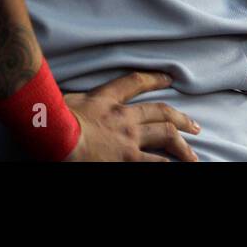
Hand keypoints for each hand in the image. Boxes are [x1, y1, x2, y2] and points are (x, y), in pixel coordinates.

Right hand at [63, 71, 201, 161]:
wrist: (55, 135)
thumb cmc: (52, 118)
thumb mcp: (63, 101)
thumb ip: (73, 101)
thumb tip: (65, 100)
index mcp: (106, 99)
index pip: (135, 82)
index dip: (154, 78)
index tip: (169, 78)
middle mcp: (124, 116)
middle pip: (160, 112)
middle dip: (181, 119)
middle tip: (195, 126)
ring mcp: (129, 139)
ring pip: (166, 136)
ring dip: (182, 146)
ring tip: (193, 155)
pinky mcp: (129, 159)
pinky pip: (156, 163)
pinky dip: (168, 165)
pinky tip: (178, 168)